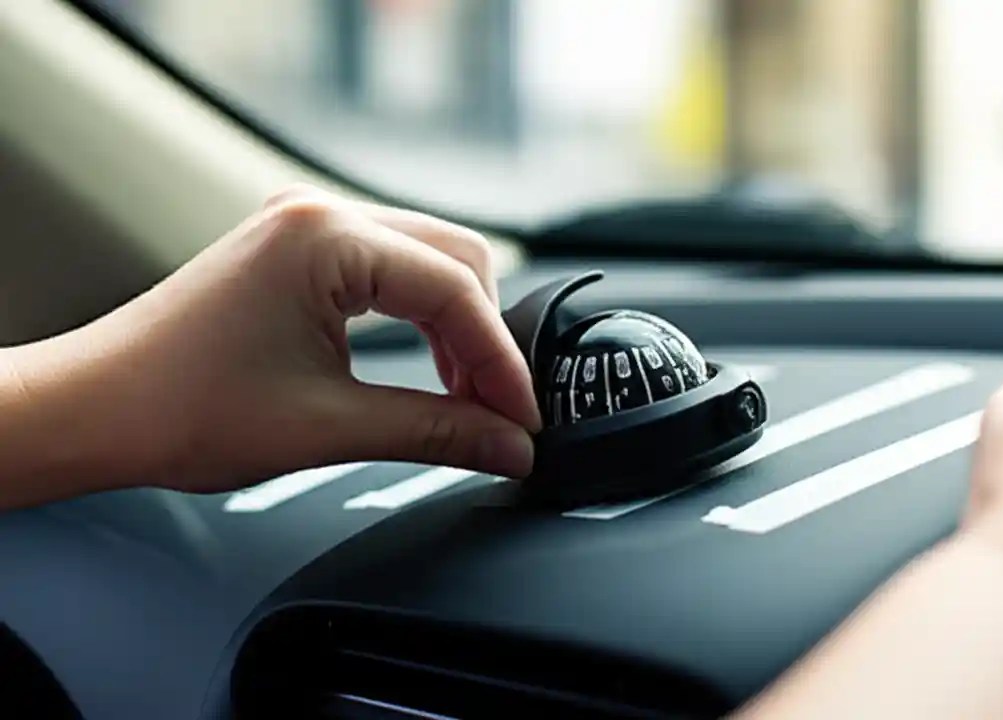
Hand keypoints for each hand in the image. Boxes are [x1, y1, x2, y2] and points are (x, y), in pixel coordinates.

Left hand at [1, 185, 540, 498]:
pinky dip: (420, 321)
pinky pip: (390, 272)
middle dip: (486, 338)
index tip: (523, 419)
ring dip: (457, 330)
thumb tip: (509, 445)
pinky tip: (429, 371)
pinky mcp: (297, 251)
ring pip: (428, 263)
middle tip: (501, 411)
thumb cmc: (179, 408)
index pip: (455, 290)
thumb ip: (437, 431)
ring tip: (467, 400)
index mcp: (325, 237)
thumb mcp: (328, 427)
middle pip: (456, 260)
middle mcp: (319, 214)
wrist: (95, 411)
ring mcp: (306, 227)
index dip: (501, 361)